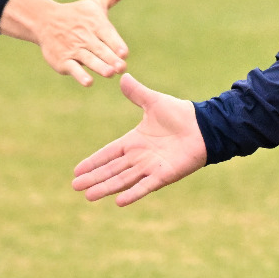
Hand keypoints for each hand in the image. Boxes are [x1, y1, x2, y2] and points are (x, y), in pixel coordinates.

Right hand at [0, 0, 132, 86]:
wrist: (45, 20)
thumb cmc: (76, 13)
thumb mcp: (96, 2)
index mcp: (96, 24)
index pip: (109, 35)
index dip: (117, 44)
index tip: (125, 52)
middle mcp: (85, 37)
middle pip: (100, 49)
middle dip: (111, 58)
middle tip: (121, 67)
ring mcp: (73, 49)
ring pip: (88, 59)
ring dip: (99, 66)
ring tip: (109, 73)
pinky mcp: (63, 61)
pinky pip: (73, 68)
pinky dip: (80, 75)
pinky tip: (88, 82)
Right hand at [71, 74, 208, 205]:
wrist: (204, 126)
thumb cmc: (180, 114)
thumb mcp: (153, 101)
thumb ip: (137, 92)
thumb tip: (123, 75)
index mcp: (134, 141)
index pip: (108, 153)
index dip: (93, 161)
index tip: (77, 170)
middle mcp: (139, 157)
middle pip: (111, 170)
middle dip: (94, 178)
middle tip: (75, 187)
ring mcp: (151, 167)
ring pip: (123, 180)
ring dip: (106, 187)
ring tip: (89, 196)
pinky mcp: (164, 175)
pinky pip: (145, 186)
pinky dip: (133, 194)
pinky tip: (118, 202)